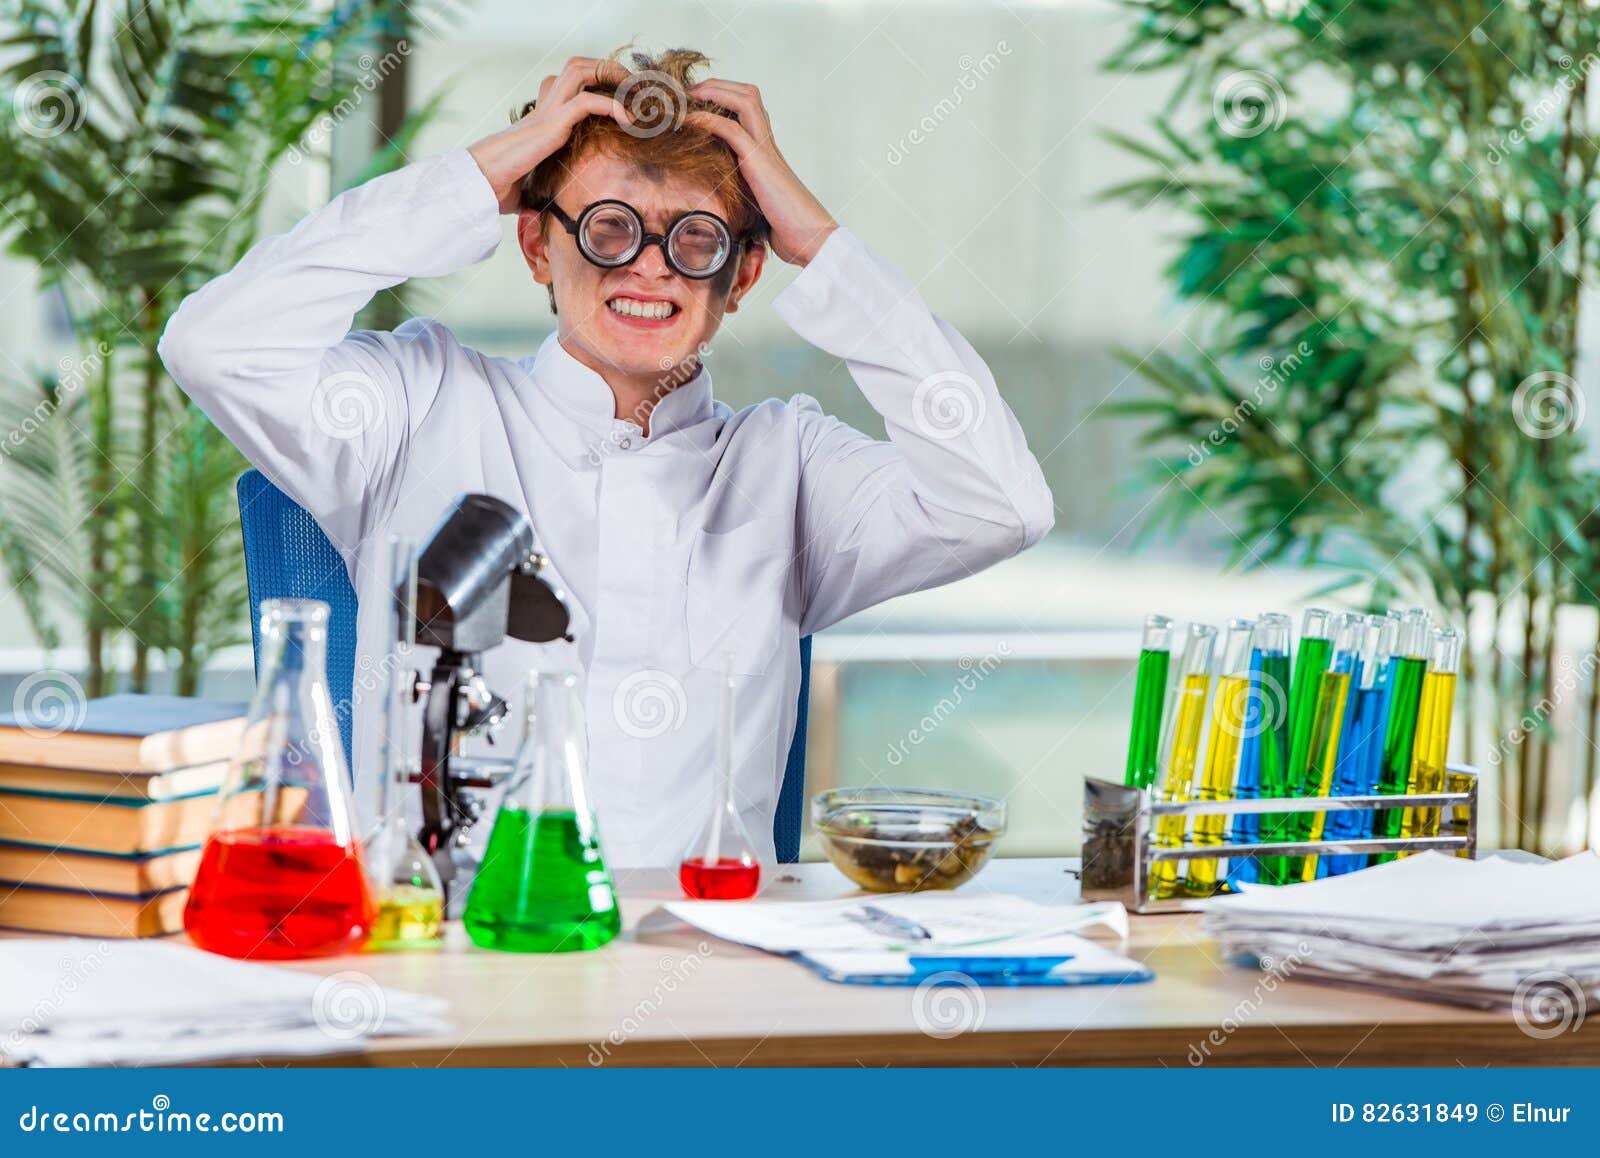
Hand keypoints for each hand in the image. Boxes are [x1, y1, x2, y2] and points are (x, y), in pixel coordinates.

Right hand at [468, 57, 632, 213]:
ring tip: (633, 96)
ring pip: (579, 70)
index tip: (621, 102)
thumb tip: (543, 218)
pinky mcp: (553, 123)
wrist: (481, 182)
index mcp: (542, 119)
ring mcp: (548, 112)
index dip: (595, 85)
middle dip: (606, 70)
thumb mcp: (529, 186)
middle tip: (630, 90)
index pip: (569, 85)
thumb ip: (540, 192)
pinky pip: (587, 100)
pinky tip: (628, 120)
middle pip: (576, 66)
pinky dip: (612, 105)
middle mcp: (545, 108)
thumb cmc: (498, 186)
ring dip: (609, 76)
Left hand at [685, 80, 837, 265]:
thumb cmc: (786, 224)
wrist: (809, 236)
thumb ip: (743, 189)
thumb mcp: (756, 200)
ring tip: (688, 96)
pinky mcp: (759, 162)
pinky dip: (708, 120)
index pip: (747, 106)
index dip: (722, 96)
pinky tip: (690, 121)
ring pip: (745, 100)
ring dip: (714, 92)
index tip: (695, 101)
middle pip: (747, 93)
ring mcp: (765, 149)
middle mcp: (767, 142)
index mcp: (766, 148)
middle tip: (688, 92)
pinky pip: (731, 129)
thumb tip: (724, 201)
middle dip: (716, 85)